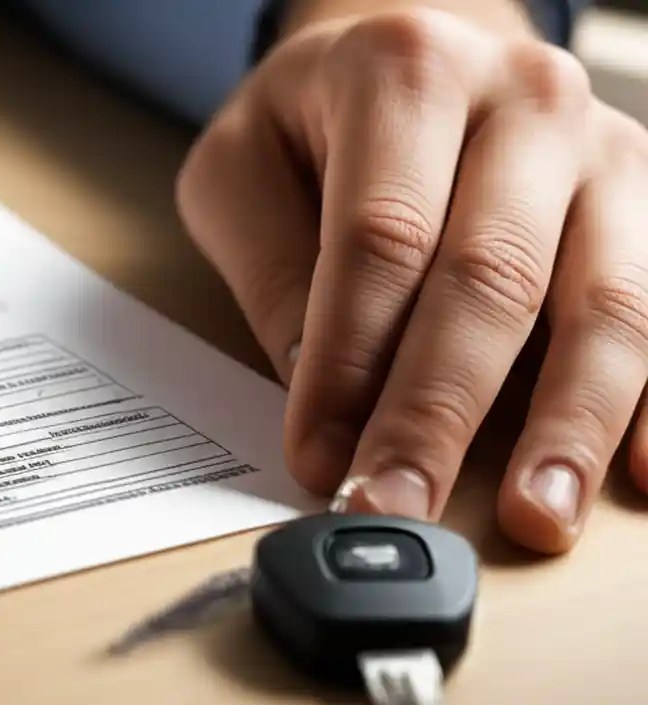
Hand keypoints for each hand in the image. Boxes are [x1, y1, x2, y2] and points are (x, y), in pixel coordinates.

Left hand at [176, 5, 647, 553]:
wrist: (417, 45)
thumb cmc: (315, 118)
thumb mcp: (240, 167)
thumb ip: (270, 270)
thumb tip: (319, 397)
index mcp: (406, 71)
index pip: (381, 237)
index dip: (349, 360)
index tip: (320, 455)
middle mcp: (524, 98)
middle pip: (492, 276)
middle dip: (440, 411)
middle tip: (399, 503)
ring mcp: (605, 148)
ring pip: (606, 300)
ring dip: (568, 422)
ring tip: (531, 514)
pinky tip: (637, 471)